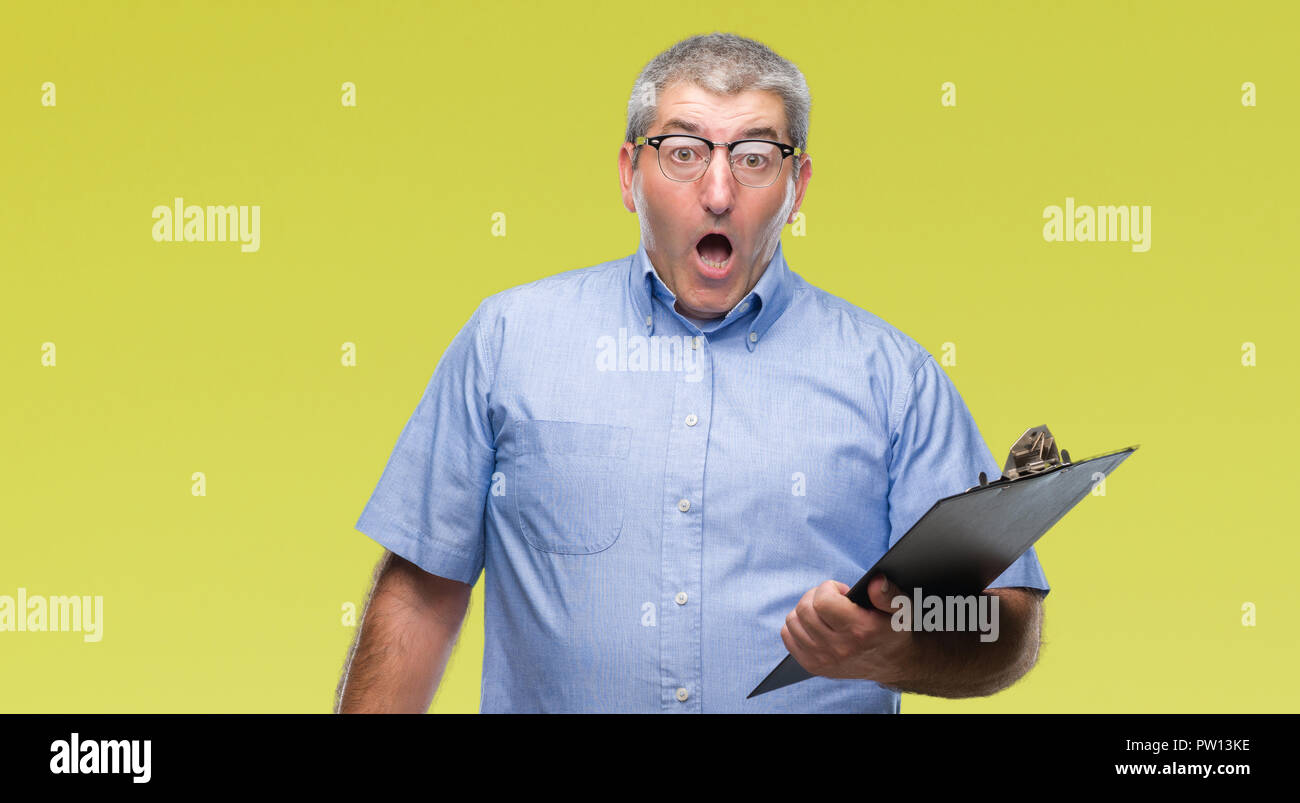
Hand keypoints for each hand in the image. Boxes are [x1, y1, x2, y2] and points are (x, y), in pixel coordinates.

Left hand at [780, 575, 914, 684]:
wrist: (893, 663)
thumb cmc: (892, 630)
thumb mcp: (900, 609)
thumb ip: (888, 593)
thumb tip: (875, 582)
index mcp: (859, 631)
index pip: (823, 602)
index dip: (829, 588)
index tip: (841, 591)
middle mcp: (839, 648)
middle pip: (804, 609)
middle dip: (816, 595)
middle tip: (832, 599)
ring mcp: (824, 659)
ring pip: (793, 621)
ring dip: (805, 610)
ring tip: (823, 612)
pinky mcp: (813, 666)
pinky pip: (787, 636)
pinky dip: (797, 625)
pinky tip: (815, 624)